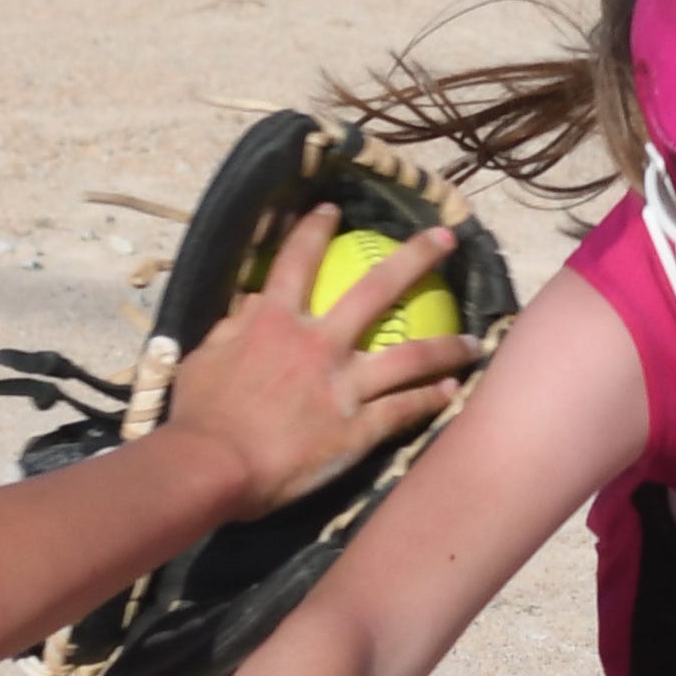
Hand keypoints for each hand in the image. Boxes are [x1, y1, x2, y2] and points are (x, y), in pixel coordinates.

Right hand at [164, 208, 473, 509]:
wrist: (214, 466)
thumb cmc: (201, 416)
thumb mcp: (204, 358)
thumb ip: (231, 329)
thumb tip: (250, 306)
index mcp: (274, 322)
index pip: (297, 262)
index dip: (314, 230)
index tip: (334, 210)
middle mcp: (319, 343)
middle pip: (377, 290)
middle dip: (416, 259)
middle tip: (447, 240)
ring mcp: (344, 385)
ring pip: (411, 356)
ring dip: (447, 346)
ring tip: (474, 342)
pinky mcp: (359, 427)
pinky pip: (404, 409)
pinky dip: (431, 399)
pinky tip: (453, 393)